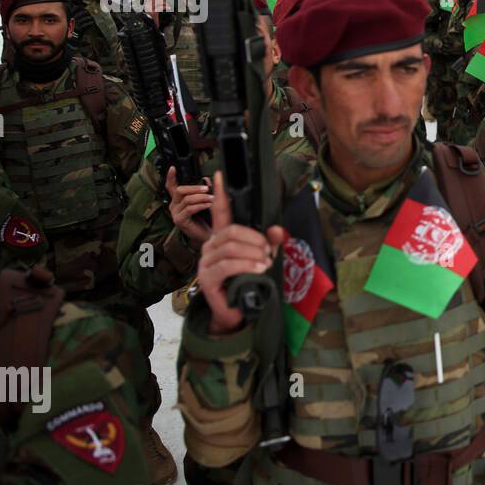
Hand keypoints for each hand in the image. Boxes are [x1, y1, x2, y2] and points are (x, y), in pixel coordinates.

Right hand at [166, 166, 213, 244]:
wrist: (207, 236)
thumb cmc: (205, 219)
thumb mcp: (204, 202)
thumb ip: (204, 191)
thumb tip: (207, 179)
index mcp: (178, 200)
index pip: (171, 186)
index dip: (170, 177)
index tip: (173, 168)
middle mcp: (174, 205)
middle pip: (180, 190)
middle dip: (195, 188)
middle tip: (207, 189)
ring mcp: (175, 213)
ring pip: (186, 199)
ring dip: (201, 197)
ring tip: (212, 199)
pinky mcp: (180, 220)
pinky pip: (189, 209)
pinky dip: (200, 205)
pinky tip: (208, 205)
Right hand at [195, 170, 285, 333]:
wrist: (238, 311)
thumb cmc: (248, 282)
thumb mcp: (263, 258)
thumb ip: (270, 243)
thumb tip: (278, 229)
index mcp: (223, 238)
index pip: (220, 211)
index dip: (221, 193)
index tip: (220, 173)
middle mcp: (210, 247)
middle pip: (232, 230)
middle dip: (255, 238)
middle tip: (268, 251)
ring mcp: (206, 262)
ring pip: (230, 247)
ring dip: (253, 253)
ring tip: (265, 262)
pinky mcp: (206, 278)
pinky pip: (227, 264)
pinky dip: (246, 264)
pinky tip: (259, 268)